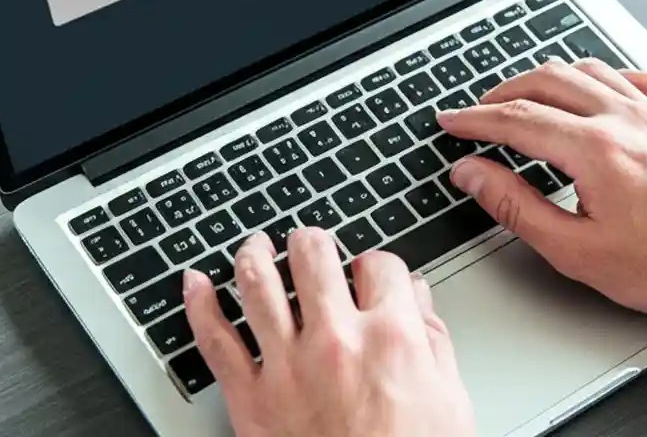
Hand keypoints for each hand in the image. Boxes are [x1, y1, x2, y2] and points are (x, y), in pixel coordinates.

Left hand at [183, 229, 476, 436]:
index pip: (380, 265)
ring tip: (256, 246)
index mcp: (391, 338)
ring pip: (257, 282)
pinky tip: (196, 283)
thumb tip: (419, 300)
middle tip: (309, 246)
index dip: (376, 265)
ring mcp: (287, 366)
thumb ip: (435, 342)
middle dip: (312, 242)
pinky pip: (214, 340)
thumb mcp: (450, 403)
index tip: (371, 275)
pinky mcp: (249, 398)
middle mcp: (335, 340)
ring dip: (254, 253)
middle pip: (313, 255)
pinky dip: (199, 304)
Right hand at [436, 58, 646, 324]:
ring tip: (528, 96)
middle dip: (504, 91)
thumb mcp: (577, 252)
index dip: (475, 119)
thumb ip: (516, 206)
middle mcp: (628, 120)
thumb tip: (475, 174)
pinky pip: (640, 79)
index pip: (517, 118)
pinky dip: (608, 79)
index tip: (452, 122)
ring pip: (591, 71)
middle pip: (549, 80)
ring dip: (550, 78)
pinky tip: (600, 92)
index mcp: (597, 151)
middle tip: (480, 110)